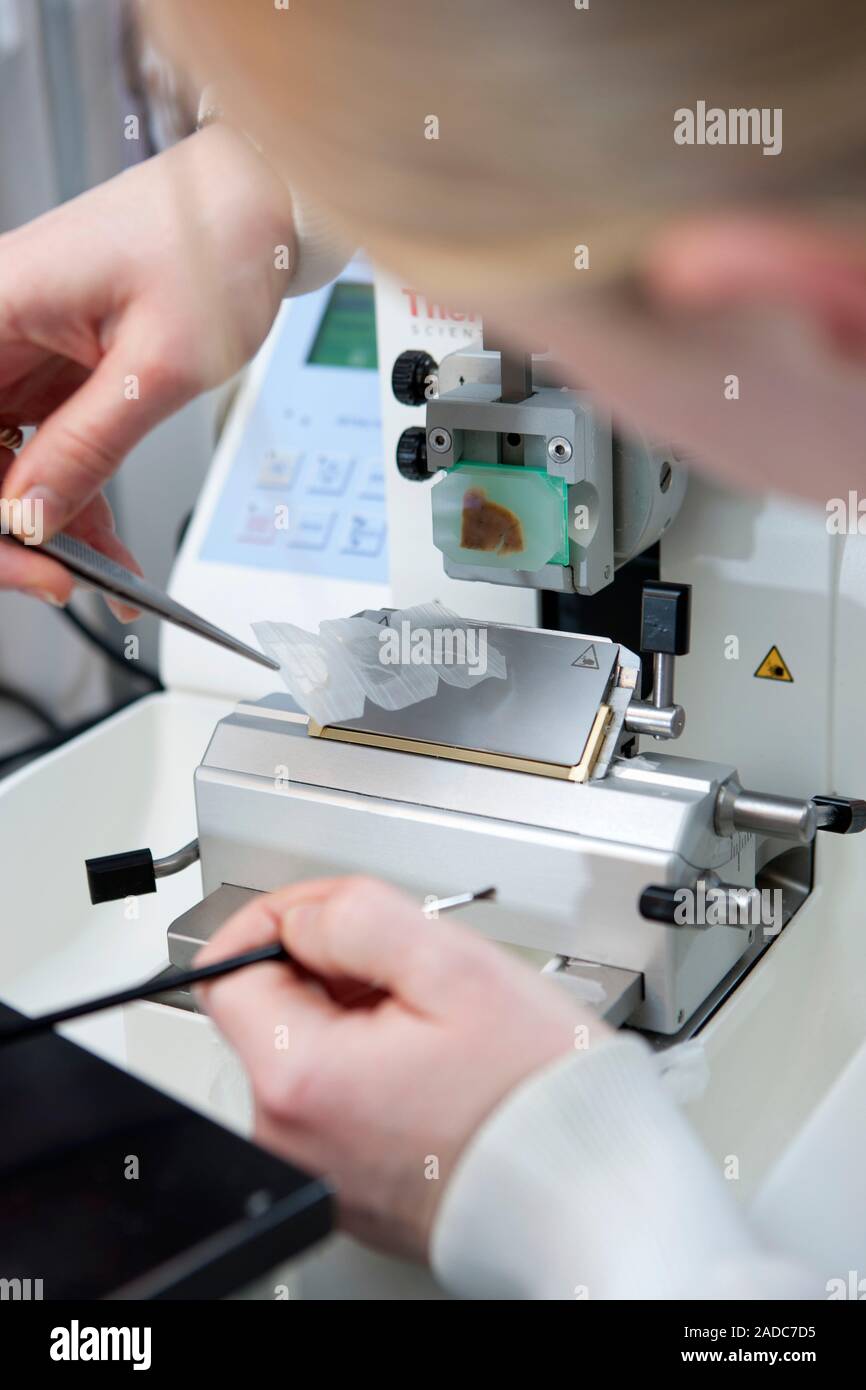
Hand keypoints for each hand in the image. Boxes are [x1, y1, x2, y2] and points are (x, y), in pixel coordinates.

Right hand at [0, 123, 293, 605]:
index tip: (28, 559)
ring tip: (106, 572)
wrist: (260, 203)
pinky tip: (107, 544)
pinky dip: (73, 497)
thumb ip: (87, 447)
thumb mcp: (156, 366)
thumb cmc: (213, 243)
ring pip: (3, 462)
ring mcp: (18, 349)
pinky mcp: (52, 367)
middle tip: (64, 580)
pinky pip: (43, 448)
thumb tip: (31, 517)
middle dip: (12, 528)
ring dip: (48, 524)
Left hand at [195, 876, 610, 1259]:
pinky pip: (337, 1095)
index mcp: (300, 1079)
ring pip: (309, 1048)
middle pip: (272, 1008)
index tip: (333, 912)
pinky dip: (375, 1061)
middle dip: (334, 967)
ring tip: (438, 1024)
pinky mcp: (348, 1180)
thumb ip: (357, 917)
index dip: (280, 920)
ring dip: (360, 1012)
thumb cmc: (532, 1096)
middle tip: (415, 970)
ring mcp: (317, 1164)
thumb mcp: (454, 966)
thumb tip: (303, 916)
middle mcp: (290, 1135)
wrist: (586, 1194)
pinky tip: (437, 1062)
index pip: (228, 970)